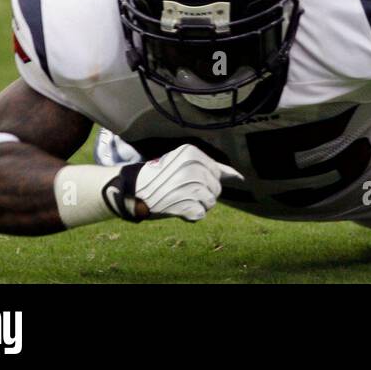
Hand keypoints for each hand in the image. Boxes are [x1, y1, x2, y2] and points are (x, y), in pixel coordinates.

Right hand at [107, 144, 241, 222]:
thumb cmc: (160, 177)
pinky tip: (178, 210)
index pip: (218, 172)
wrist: (131, 190)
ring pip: (211, 202)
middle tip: (182, 193)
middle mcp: (194, 167)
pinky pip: (200, 215)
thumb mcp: (183, 163)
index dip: (207, 182)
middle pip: (216, 189)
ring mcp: (190, 186)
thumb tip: (239, 177)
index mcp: (193, 153)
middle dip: (203, 195)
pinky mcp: (185, 204)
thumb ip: (210, 167)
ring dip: (197, 206)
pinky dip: (190, 216)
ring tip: (180, 200)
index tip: (191, 184)